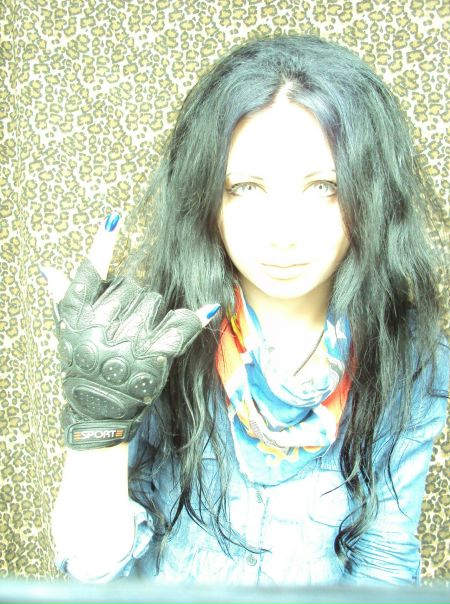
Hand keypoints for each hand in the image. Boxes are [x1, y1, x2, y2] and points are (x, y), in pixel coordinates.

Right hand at [41, 212, 219, 449]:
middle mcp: (101, 325)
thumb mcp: (66, 333)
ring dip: (153, 312)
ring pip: (154, 299)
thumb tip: (49, 268)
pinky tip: (208, 308)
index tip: (112, 219)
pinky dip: (196, 318)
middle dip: (133, 299)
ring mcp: (129, 340)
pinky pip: (180, 326)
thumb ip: (62, 298)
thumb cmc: (82, 367)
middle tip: (125, 323)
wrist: (98, 411)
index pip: (88, 274)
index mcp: (77, 316)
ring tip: (139, 334)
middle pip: (132, 285)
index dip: (101, 246)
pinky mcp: (154, 356)